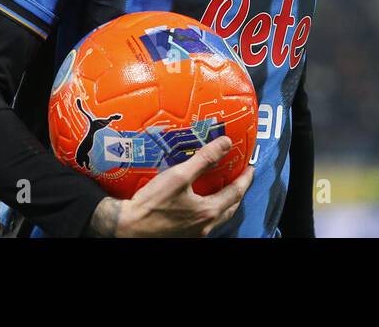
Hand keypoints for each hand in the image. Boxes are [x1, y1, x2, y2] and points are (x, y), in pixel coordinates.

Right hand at [89, 136, 252, 237]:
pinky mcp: (183, 236)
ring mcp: (195, 234)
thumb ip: (204, 159)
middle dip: (237, 193)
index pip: (235, 193)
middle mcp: (206, 226)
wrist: (128, 228)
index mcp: (208, 211)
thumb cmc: (153, 203)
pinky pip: (204, 222)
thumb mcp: (179, 175)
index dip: (245, 179)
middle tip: (239, 178)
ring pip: (218, 218)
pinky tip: (199, 203)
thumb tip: (226, 142)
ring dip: (224, 203)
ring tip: (222, 188)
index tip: (250, 168)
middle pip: (230, 208)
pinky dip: (209, 210)